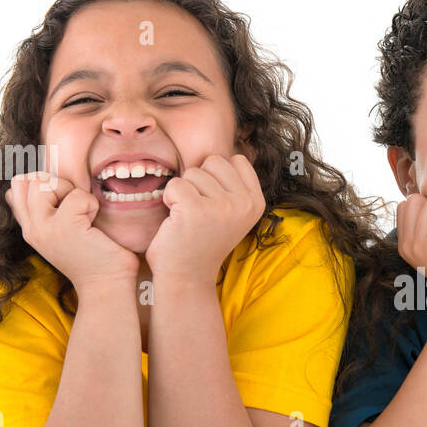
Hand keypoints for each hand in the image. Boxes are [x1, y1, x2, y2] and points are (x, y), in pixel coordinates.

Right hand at [4, 171, 137, 292]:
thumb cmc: (94, 258)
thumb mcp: (61, 231)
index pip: (16, 189)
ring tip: (83, 212)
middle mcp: (32, 229)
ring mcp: (44, 228)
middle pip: (25, 180)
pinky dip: (91, 203)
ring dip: (70, 190)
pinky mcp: (65, 227)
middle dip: (54, 183)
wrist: (106, 285)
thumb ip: (46, 211)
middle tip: (74, 204)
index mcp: (30, 229)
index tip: (62, 199)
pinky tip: (94, 223)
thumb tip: (36, 180)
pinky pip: (77, 196)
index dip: (40, 183)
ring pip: (44, 183)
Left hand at [145, 154, 265, 284]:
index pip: (235, 160)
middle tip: (199, 212)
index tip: (213, 204)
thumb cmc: (202, 240)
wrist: (186, 276)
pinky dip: (169, 200)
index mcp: (256, 202)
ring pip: (192, 172)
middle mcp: (244, 204)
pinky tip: (176, 221)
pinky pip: (176, 185)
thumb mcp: (230, 210)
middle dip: (199, 182)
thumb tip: (230, 149)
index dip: (216, 177)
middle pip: (213, 161)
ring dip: (183, 193)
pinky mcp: (196, 210)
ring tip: (188, 218)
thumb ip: (233, 184)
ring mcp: (222, 207)